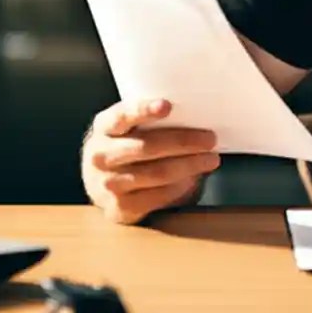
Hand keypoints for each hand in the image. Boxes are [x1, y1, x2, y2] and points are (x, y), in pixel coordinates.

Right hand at [81, 98, 220, 224]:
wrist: (101, 182)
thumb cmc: (127, 145)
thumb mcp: (130, 127)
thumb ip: (152, 120)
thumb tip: (196, 116)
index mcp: (104, 126)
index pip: (123, 115)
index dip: (144, 110)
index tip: (167, 105)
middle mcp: (101, 154)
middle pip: (146, 146)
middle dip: (183, 142)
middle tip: (210, 139)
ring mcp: (108, 183)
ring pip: (156, 173)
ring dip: (188, 166)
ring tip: (210, 159)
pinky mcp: (119, 207)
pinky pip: (156, 196)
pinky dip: (179, 187)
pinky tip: (193, 179)